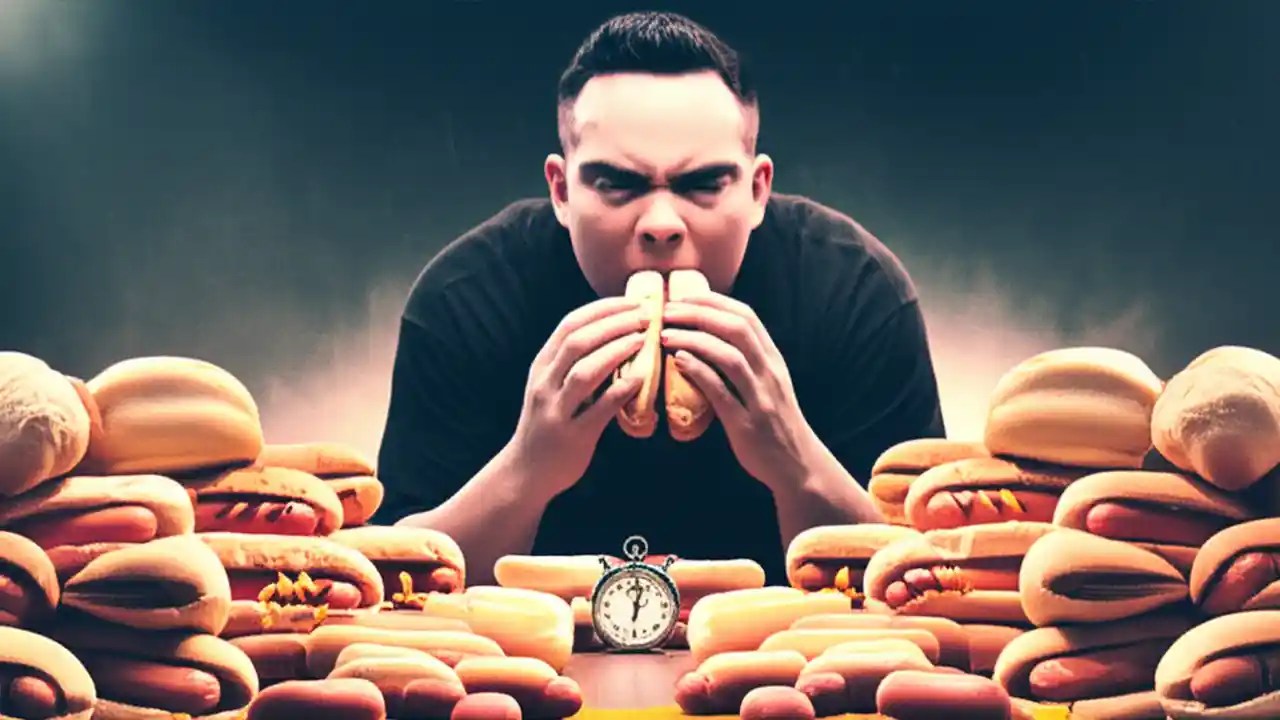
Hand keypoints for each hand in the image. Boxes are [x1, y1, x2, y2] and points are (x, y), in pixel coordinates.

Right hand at [508, 296, 649, 499]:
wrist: (526, 472)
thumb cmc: (548, 423)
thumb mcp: (552, 385)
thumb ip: (574, 362)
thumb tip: (613, 331)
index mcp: (542, 366)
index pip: (570, 325)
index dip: (602, 309)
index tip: (632, 301)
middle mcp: (545, 384)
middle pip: (577, 341)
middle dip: (614, 323)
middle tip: (646, 316)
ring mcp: (556, 410)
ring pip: (585, 372)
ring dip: (617, 351)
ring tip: (644, 339)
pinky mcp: (572, 436)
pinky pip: (599, 409)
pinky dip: (621, 390)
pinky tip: (642, 378)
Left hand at [661, 293, 819, 489]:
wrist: (797, 465)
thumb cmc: (774, 422)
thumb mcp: (767, 383)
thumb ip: (745, 360)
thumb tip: (710, 336)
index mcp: (772, 360)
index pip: (746, 316)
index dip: (714, 301)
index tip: (684, 295)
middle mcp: (769, 373)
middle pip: (737, 328)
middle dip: (699, 313)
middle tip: (667, 311)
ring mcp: (760, 398)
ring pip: (730, 356)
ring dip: (694, 339)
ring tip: (665, 334)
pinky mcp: (746, 424)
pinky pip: (721, 392)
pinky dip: (699, 372)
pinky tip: (678, 361)